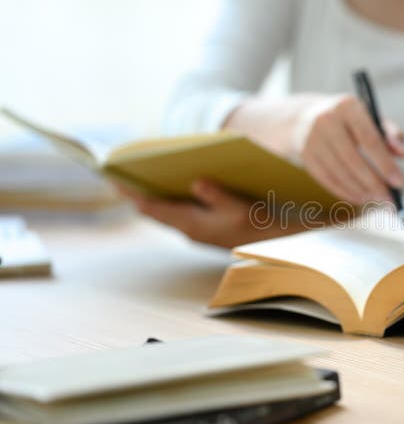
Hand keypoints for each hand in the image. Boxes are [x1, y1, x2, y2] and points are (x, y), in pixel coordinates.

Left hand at [116, 179, 300, 247]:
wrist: (271, 247)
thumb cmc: (256, 226)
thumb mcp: (240, 208)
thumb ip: (217, 195)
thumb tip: (197, 182)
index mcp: (192, 224)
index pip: (152, 207)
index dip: (132, 193)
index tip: (112, 179)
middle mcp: (188, 229)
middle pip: (153, 211)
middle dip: (136, 194)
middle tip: (116, 177)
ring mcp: (195, 230)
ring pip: (164, 213)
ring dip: (151, 198)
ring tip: (137, 181)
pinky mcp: (203, 229)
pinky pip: (176, 213)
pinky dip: (166, 201)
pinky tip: (168, 190)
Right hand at [226, 94, 403, 204]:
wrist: (305, 118)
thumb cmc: (349, 122)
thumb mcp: (370, 119)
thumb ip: (391, 135)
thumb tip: (402, 154)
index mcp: (348, 107)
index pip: (369, 139)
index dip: (385, 163)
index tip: (399, 182)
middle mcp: (327, 120)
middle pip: (353, 159)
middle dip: (374, 183)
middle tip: (389, 198)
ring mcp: (312, 138)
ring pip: (339, 172)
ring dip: (360, 190)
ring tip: (376, 198)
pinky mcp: (305, 155)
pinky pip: (327, 179)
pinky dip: (345, 191)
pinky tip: (359, 198)